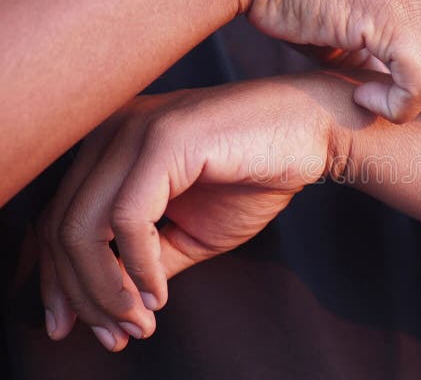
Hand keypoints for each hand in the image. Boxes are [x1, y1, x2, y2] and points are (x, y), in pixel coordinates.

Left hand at [37, 73, 357, 350]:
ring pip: (84, 226)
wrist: (313, 133)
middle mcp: (112, 132)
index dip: (61, 282)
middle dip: (82, 295)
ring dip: (107, 289)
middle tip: (114, 337)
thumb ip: (148, 257)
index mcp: (112, 147)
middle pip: (61, 227)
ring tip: (137, 323)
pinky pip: (128, 218)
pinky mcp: (165, 139)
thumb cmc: (258, 175)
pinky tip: (159, 294)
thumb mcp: (194, 231)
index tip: (82, 329)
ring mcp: (135, 130)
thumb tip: (114, 300)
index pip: (60, 220)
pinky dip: (138, 267)